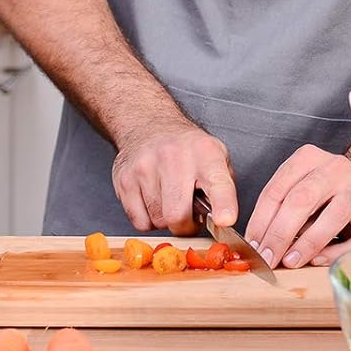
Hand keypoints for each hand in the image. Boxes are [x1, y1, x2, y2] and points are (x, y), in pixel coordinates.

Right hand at [110, 115, 236, 234]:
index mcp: (206, 153)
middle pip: (178, 215)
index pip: (218, 183)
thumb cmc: (187, 148)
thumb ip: (224, 189)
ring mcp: (145, 166)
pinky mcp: (125, 179)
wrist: (149, 124)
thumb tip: (224, 221)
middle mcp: (175, 157)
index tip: (225, 220)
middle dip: (185, 226)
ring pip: (158, 221)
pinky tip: (152, 199)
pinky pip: (140, 223)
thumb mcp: (216, 158)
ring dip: (166, 219)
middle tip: (188, 215)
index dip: (223, 205)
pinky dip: (148, 219)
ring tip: (168, 197)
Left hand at [245, 145, 350, 269]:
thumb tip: (257, 242)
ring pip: (330, 217)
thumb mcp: (300, 188)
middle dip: (279, 234)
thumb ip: (280, 209)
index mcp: (309, 157)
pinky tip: (317, 262)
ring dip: (306, 244)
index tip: (252, 245)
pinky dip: (333, 253)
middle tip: (266, 258)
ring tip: (289, 262)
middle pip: (300, 200)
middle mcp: (335, 168)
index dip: (261, 220)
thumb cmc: (325, 194)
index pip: (277, 189)